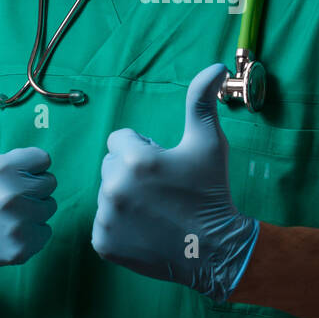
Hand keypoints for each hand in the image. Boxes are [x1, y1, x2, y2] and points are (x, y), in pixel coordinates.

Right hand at [0, 79, 56, 274]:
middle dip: (32, 188)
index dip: (27, 166)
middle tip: (5, 196)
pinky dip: (32, 235)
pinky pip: (45, 234)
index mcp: (1, 167)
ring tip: (6, 214)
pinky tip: (8, 232)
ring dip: (33, 211)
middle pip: (49, 184)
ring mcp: (17, 224)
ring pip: (49, 209)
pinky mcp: (21, 248)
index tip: (6, 175)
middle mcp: (11, 195)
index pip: (43, 160)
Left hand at [91, 64, 258, 302]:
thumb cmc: (212, 192)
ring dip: (125, 198)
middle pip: (110, 166)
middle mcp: (114, 188)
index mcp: (135, 159)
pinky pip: (103, 224)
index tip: (164, 166)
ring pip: (106, 195)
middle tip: (162, 190)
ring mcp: (107, 218)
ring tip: (155, 211)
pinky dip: (120, 227)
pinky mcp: (104, 243)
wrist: (215, 250)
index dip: (143, 150)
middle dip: (131, 173)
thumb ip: (202, 102)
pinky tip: (145, 230)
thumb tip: (215, 67)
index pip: (119, 140)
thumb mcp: (208, 143)